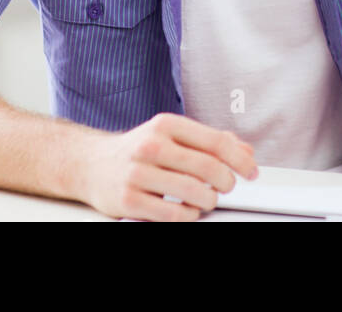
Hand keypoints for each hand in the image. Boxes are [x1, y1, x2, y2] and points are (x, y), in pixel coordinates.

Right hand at [80, 112, 258, 220]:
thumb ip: (208, 141)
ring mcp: (137, 173)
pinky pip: (172, 214)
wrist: (90, 165)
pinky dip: (188, 215)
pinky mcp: (128, 200)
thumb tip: (245, 151)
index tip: (251, 171)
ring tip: (207, 200)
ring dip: (209, 200)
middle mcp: (150, 145)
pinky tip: (187, 210)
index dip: (240, 160)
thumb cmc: (137, 151)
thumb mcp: (170, 136)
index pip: (215, 141)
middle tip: (227, 187)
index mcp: (165, 125)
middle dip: (226, 182)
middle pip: (207, 167)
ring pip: (193, 192)